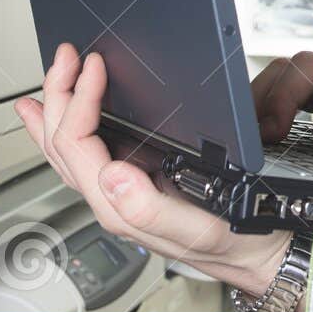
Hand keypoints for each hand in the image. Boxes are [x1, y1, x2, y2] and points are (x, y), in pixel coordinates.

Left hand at [13, 43, 291, 299]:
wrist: (258, 254)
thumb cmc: (235, 242)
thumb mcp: (202, 227)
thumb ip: (152, 208)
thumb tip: (112, 175)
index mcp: (119, 205)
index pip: (77, 144)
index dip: (79, 101)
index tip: (95, 68)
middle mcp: (110, 200)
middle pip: (60, 144)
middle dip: (57, 95)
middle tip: (66, 57)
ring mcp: (117, 194)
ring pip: (66, 149)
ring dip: (56, 107)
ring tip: (53, 77)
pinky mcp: (132, 186)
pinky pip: (83, 156)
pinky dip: (66, 128)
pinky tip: (62, 117)